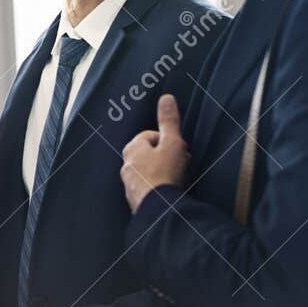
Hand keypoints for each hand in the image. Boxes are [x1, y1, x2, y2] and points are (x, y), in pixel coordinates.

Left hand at [121, 94, 189, 212]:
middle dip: (166, 156)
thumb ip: (169, 121)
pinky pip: (148, 188)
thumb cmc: (165, 172)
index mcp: (132, 149)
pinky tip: (170, 192)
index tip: (180, 149)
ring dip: (162, 172)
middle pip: (149, 154)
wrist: (159, 208)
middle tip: (181, 164)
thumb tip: (166, 98)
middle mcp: (126, 165)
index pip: (151, 136)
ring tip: (177, 178)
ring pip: (148, 172)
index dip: (168, 141)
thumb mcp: (172, 143)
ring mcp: (129, 184)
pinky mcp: (135, 200)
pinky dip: (158, 187)